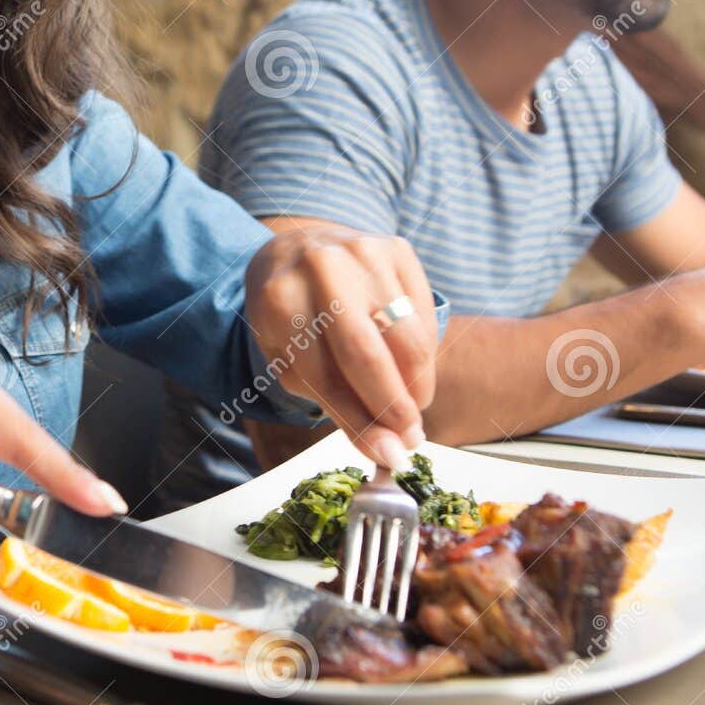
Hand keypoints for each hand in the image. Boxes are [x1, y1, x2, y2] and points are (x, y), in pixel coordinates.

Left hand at [244, 225, 436, 469]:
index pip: (325, 376)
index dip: (361, 423)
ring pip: (409, 337)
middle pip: (369, 355)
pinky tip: (411, 368)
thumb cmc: (291, 315)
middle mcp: (322, 269)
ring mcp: (364, 252)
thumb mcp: (289, 358)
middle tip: (410, 441)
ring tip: (412, 409)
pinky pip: (425, 315)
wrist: (296, 247)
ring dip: (418, 385)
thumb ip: (333, 401)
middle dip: (395, 408)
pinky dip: (424, 353)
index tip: (388, 457)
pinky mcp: (397, 248)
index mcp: (279, 301)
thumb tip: (388, 449)